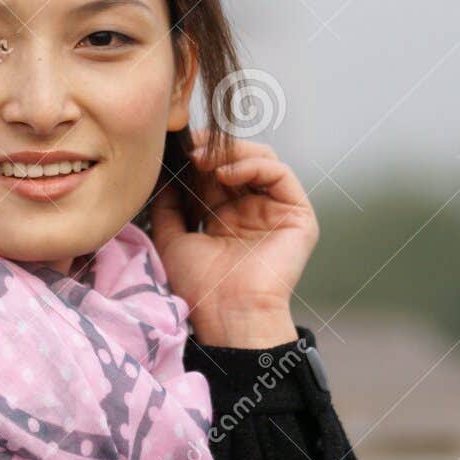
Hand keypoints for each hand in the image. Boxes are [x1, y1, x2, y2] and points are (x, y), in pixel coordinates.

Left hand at [149, 128, 317, 347]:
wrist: (228, 315)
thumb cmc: (200, 288)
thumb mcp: (172, 239)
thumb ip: (168, 205)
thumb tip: (162, 173)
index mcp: (224, 218)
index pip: (213, 174)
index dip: (195, 157)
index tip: (173, 147)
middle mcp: (251, 211)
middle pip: (236, 162)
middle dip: (211, 149)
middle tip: (187, 144)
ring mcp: (275, 211)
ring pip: (260, 160)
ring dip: (230, 153)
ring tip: (202, 159)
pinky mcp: (297, 215)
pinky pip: (279, 174)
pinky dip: (253, 164)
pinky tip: (224, 173)